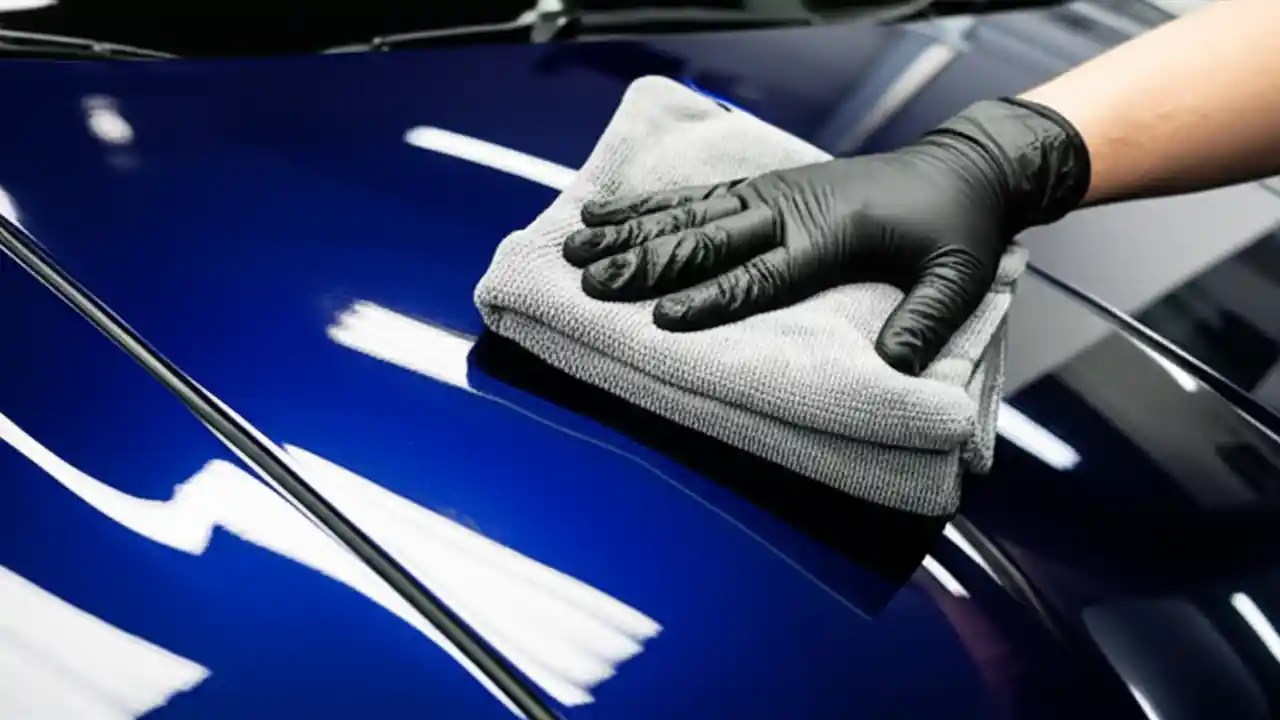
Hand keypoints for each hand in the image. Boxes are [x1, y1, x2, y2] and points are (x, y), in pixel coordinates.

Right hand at [563, 98, 1089, 374]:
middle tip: (593, 284)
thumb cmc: (958, 228)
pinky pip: (698, 195)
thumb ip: (928, 319)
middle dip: (647, 263)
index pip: (764, 274)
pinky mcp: (763, 186)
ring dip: (632, 232)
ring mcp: (771, 192)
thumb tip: (895, 366)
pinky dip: (648, 204)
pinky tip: (604, 214)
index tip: (663, 319)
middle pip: (709, 240)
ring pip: (690, 214)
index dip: (714, 298)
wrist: (963, 166)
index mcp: (834, 233)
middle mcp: (791, 208)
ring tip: (578, 249)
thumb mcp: (961, 276)